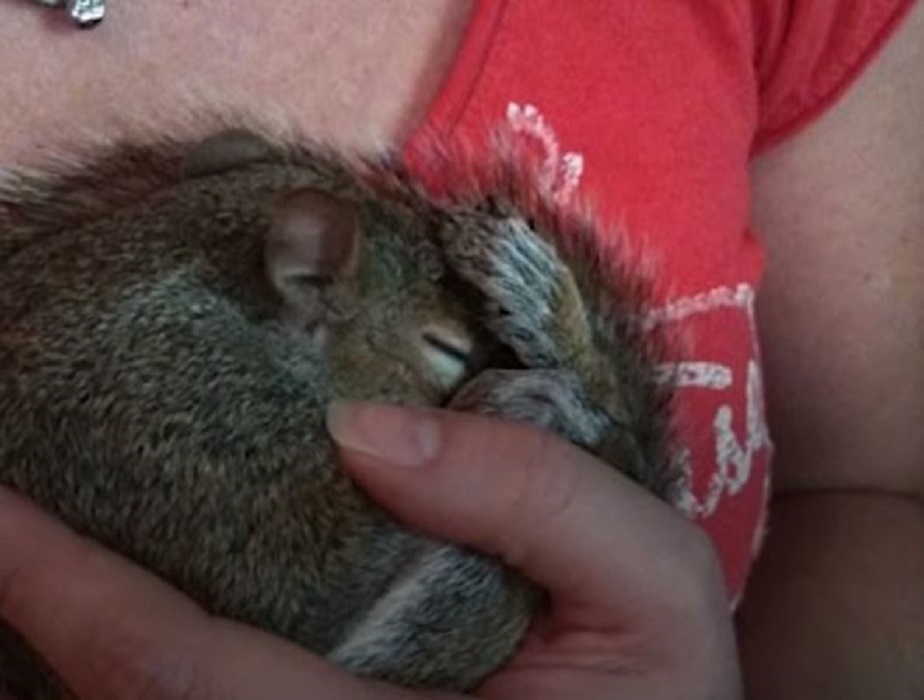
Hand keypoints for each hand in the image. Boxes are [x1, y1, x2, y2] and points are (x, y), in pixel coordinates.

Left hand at [0, 403, 741, 698]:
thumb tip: (366, 427)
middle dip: (47, 608)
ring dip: (83, 632)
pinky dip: (149, 654)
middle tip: (9, 505)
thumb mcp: (654, 594)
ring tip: (48, 532)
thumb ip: (538, 499)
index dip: (64, 589)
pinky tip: (147, 586)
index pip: (176, 677)